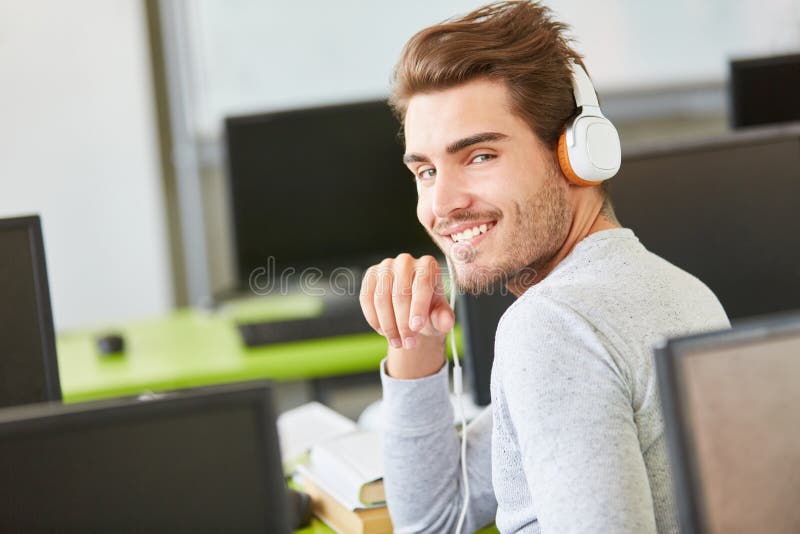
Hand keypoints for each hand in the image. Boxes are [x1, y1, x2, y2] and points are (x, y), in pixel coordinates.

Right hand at [359, 254, 454, 377]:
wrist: (412, 309)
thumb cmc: (429, 310)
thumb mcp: (440, 317)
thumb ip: (444, 318)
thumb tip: (446, 323)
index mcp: (428, 265)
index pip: (422, 284)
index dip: (418, 308)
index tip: (416, 329)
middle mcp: (406, 261)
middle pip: (400, 294)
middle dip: (403, 323)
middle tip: (408, 344)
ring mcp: (385, 266)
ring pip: (381, 298)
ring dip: (388, 325)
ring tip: (397, 342)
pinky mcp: (370, 275)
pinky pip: (366, 298)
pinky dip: (373, 318)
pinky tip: (382, 331)